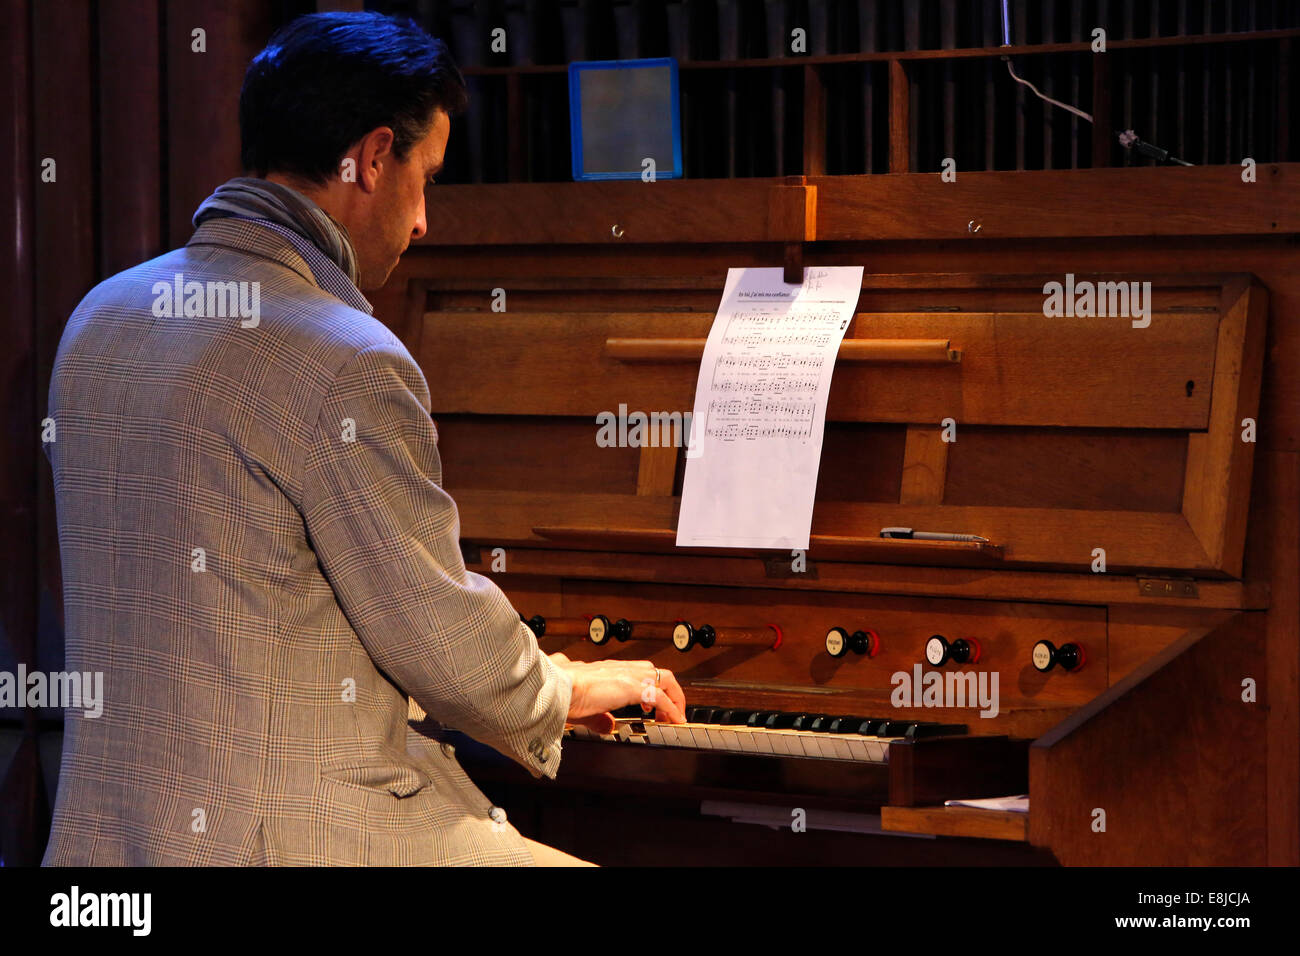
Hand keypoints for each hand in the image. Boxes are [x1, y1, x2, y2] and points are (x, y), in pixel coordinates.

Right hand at [549, 653, 686, 730]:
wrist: (556, 687)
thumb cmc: (562, 693)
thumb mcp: (583, 708)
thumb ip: (598, 717)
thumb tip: (608, 726)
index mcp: (607, 670)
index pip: (637, 671)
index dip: (648, 685)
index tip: (651, 703)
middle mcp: (620, 669)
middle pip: (654, 671)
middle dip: (667, 689)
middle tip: (669, 710)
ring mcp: (626, 675)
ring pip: (663, 678)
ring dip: (673, 696)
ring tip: (675, 715)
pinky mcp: (630, 687)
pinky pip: (659, 696)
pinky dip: (671, 708)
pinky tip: (675, 719)